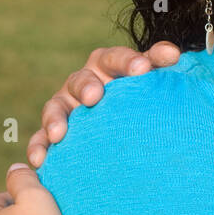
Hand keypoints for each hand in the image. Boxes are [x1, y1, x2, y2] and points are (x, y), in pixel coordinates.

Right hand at [26, 41, 179, 166]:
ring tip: (59, 134)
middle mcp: (83, 82)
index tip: (143, 68)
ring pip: (55, 108)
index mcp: (108, 65)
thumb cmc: (140, 95)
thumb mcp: (150, 77)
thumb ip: (160, 62)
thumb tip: (174, 53)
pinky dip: (39, 148)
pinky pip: (41, 139)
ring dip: (55, 119)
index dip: (128, 61)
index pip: (116, 58)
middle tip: (94, 96)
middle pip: (80, 80)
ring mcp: (66, 106)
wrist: (124, 123)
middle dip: (86, 87)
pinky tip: (40, 161)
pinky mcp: (53, 131)